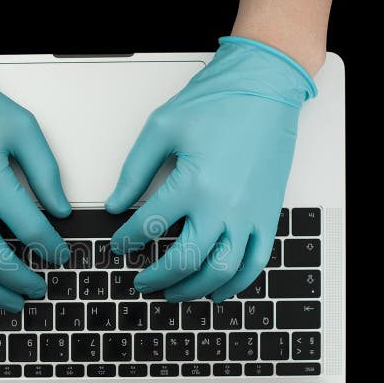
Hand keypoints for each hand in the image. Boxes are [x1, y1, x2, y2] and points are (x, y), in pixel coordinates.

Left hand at [106, 37, 316, 301]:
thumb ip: (134, 171)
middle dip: (156, 278)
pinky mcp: (267, 217)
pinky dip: (234, 285)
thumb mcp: (162, 128)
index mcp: (192, 183)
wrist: (265, 89)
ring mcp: (249, 216)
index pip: (148, 227)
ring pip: (220, 272)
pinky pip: (254, 264)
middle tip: (140, 282)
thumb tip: (116, 204)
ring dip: (192, 289)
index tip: (118, 246)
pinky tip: (215, 292)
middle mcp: (223, 206)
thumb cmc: (218, 102)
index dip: (125, 241)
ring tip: (172, 292)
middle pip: (184, 261)